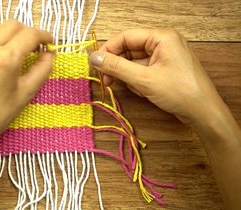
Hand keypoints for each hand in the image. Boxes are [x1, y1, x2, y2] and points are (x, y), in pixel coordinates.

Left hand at [0, 20, 52, 156]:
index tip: (48, 42)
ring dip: (6, 41)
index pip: (29, 34)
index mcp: (5, 60)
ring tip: (9, 59)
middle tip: (31, 48)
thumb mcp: (25, 94)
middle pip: (12, 25)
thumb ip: (42, 70)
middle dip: (26, 34)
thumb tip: (49, 54)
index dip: (43, 36)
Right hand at [89, 29, 220, 123]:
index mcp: (161, 37)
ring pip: (134, 62)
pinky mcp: (164, 69)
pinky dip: (138, 81)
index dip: (107, 50)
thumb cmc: (179, 92)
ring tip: (136, 89)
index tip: (94, 65)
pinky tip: (144, 92)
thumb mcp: (143, 79)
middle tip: (107, 81)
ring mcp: (164, 56)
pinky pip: (142, 70)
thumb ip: (116, 67)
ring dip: (129, 76)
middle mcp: (162, 43)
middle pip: (129, 50)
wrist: (204, 112)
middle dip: (118, 67)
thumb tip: (93, 58)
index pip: (125, 37)